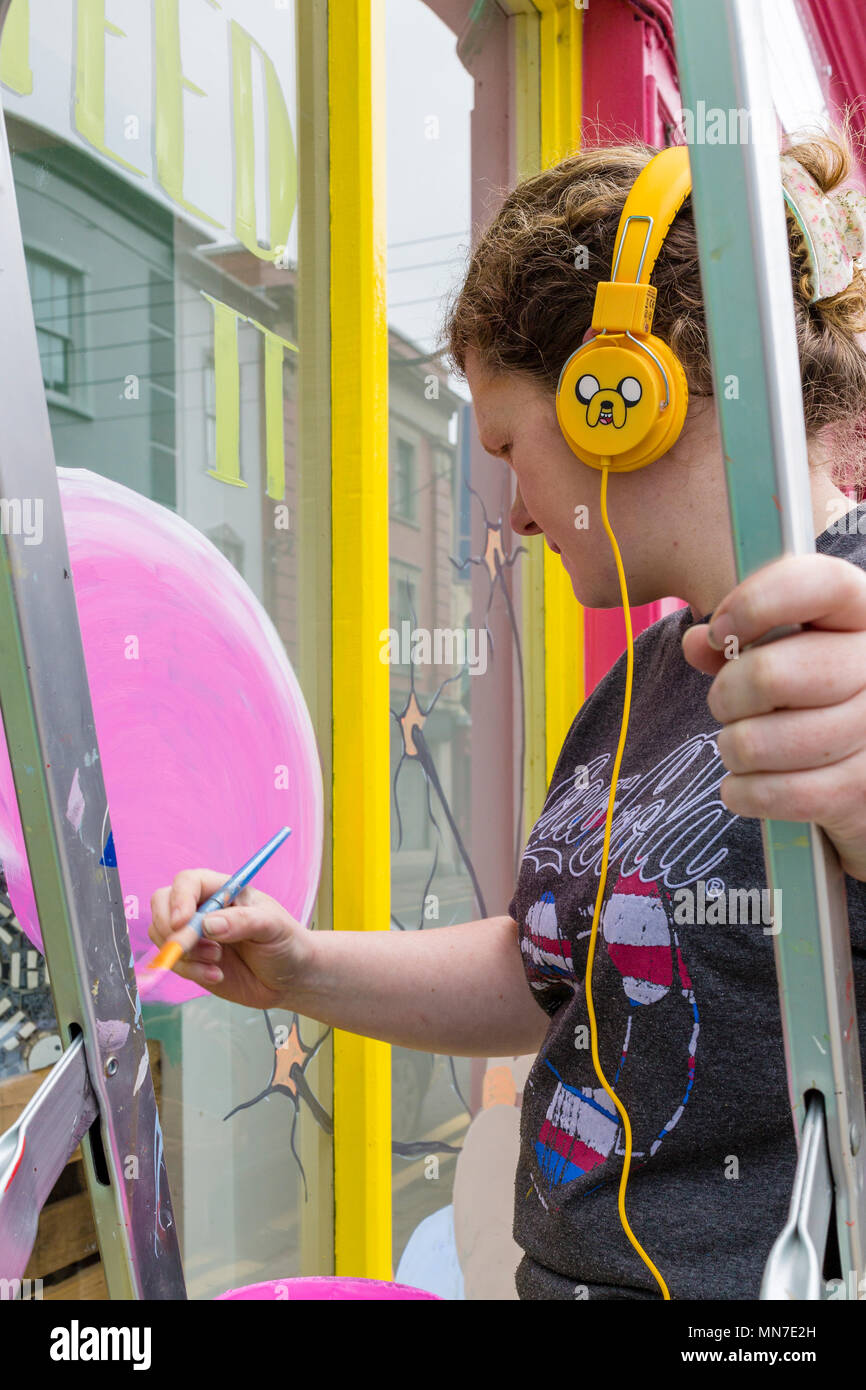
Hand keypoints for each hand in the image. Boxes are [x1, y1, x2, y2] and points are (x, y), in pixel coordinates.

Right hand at [149, 869, 313, 1009]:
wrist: (290, 978)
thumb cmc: (287, 942)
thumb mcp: (273, 927)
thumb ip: (242, 922)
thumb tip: (207, 925)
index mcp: (223, 889)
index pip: (188, 882)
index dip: (179, 899)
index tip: (182, 923)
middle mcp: (204, 908)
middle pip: (162, 903)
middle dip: (170, 928)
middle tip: (193, 948)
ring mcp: (195, 934)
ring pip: (163, 935)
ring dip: (183, 953)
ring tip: (217, 961)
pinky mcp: (191, 959)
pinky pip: (173, 961)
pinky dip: (189, 971)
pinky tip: (216, 975)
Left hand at [682, 554, 865, 880]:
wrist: (862, 766)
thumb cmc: (814, 693)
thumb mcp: (783, 648)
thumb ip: (740, 638)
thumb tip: (698, 644)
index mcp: (865, 614)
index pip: (825, 584)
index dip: (760, 602)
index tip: (719, 629)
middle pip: (773, 675)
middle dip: (727, 694)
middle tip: (724, 703)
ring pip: (765, 742)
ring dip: (734, 747)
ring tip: (739, 746)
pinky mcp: (864, 788)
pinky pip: (782, 793)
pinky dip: (745, 792)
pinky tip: (742, 786)